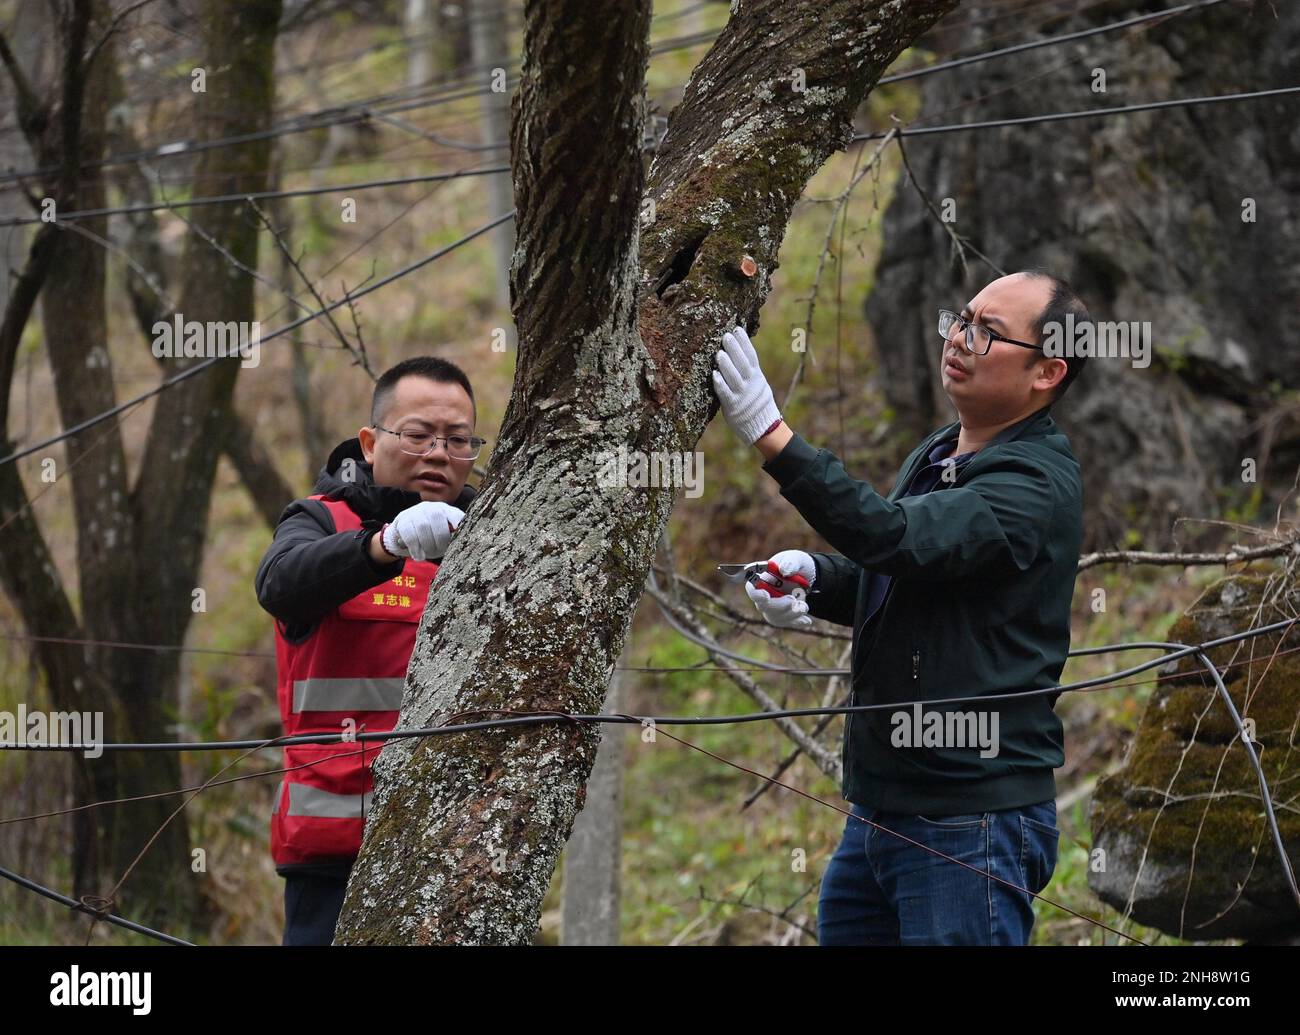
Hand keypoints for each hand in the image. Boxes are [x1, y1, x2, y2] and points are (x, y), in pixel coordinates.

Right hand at [381, 501, 463, 560]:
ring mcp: (415, 511)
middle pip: (437, 517)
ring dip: (426, 544)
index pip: (454, 514)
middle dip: (440, 538)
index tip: (460, 535)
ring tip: (427, 555)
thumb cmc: (430, 539)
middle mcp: (431, 507)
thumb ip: (451, 538)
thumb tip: (459, 542)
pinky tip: (418, 556)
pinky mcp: (402, 519)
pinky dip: (415, 547)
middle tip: (438, 551)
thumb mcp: (443, 538)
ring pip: (422, 525)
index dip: (458, 522)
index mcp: (446, 511)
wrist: (404, 537)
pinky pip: (409, 532)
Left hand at [712, 324, 779, 444]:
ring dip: (726, 364)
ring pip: (733, 377)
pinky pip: (725, 393)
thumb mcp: (757, 382)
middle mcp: (750, 383)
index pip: (751, 355)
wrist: (763, 426)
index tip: (737, 329)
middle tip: (726, 336)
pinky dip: (720, 383)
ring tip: (719, 353)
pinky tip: (714, 374)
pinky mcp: (732, 406)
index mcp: (757, 376)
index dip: (744, 342)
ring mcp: (741, 394)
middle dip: (735, 349)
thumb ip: (749, 369)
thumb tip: (739, 350)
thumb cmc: (756, 401)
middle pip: (742, 363)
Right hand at [742, 549, 815, 628]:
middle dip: (779, 606)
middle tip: (793, 601)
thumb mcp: (795, 558)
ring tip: (804, 606)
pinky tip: (807, 621)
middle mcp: (763, 595)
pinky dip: (798, 622)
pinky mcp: (782, 616)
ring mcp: (771, 607)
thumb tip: (784, 570)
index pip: (751, 588)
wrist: (806, 574)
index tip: (766, 596)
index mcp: (761, 578)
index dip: (756, 594)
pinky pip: (787, 623)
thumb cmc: (795, 564)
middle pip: (764, 606)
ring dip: (791, 614)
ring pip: (776, 617)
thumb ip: (790, 562)